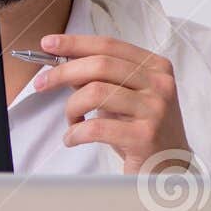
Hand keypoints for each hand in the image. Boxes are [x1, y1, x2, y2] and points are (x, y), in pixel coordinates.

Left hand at [32, 34, 190, 174]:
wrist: (169, 168)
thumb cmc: (140, 131)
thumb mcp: (123, 98)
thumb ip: (99, 79)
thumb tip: (62, 63)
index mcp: (155, 67)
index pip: (109, 45)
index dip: (75, 43)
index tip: (47, 44)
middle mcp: (160, 84)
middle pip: (100, 65)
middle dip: (63, 72)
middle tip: (41, 83)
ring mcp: (155, 109)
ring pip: (95, 93)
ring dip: (71, 107)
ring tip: (71, 121)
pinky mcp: (145, 135)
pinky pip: (96, 127)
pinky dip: (75, 133)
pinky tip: (72, 138)